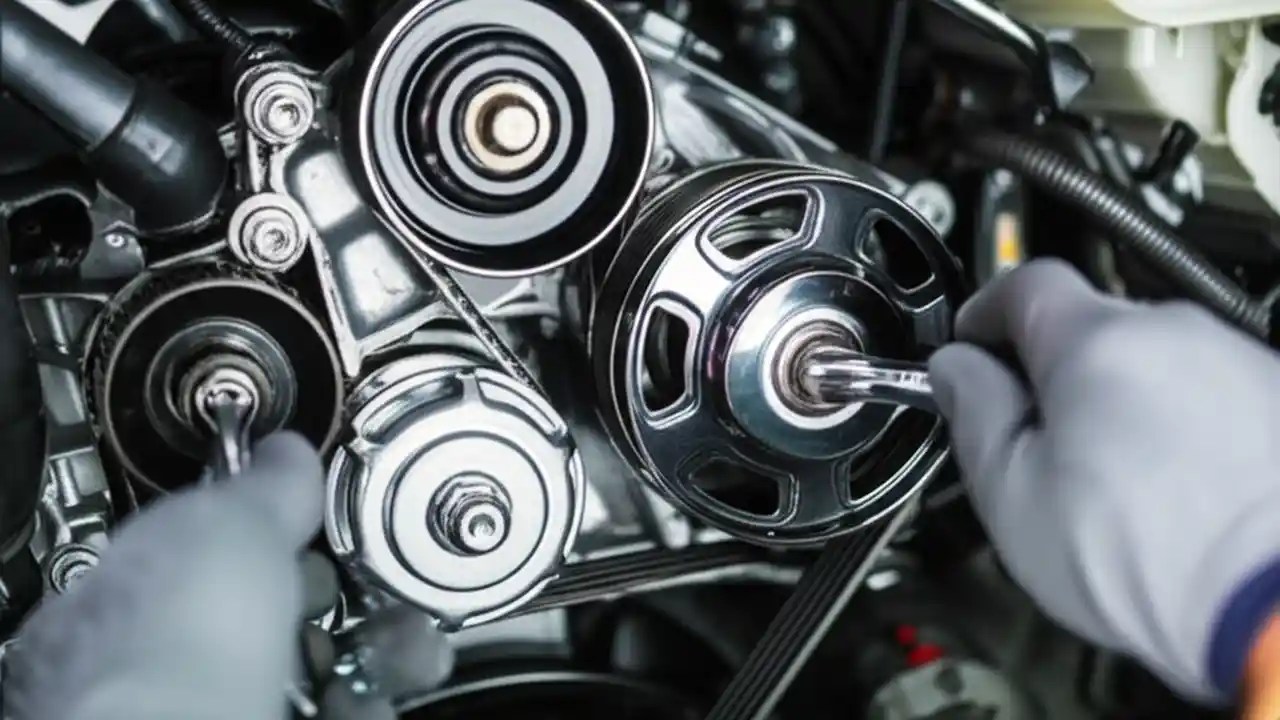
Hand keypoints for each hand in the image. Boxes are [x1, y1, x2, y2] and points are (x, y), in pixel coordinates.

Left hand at [2, 433, 392, 719]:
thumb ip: (260, 488)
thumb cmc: (177, 643)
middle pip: (262, 614)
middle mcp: (153, 675)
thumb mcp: (227, 524)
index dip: (251, 526)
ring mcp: (213, 713)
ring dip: (373, 643)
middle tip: (365, 579)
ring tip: (404, 638)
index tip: (303, 512)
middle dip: (331, 592)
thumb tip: (286, 453)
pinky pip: (338, 710)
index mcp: (111, 608)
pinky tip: (386, 684)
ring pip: (310, 668)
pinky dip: (371, 697)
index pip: (184, 549)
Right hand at [929, 259, 1279, 701]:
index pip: (1024, 284)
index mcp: (1094, 340)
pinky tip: (1175, 495)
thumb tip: (957, 371)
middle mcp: (1175, 333)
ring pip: (1157, 364)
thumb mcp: (1013, 496)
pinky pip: (1211, 398)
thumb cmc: (1157, 560)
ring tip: (1115, 487)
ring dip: (1125, 403)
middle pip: (1093, 326)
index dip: (986, 313)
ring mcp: (1240, 364)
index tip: (972, 343)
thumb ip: (974, 414)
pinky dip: (1183, 430)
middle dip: (1056, 371)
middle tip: (1034, 438)